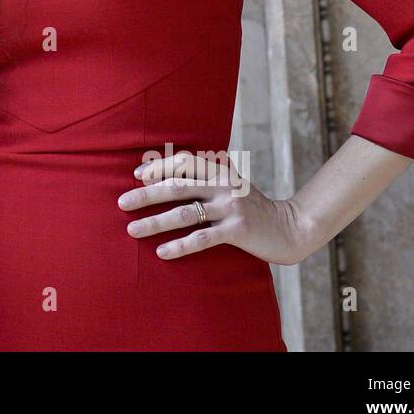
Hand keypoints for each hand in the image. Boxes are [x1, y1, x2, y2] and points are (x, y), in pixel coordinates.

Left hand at [117, 150, 311, 266]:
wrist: (291, 228)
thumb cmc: (253, 208)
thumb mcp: (232, 185)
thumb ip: (208, 178)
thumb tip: (169, 175)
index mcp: (221, 170)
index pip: (184, 162)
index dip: (159, 166)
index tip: (138, 175)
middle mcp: (225, 184)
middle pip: (177, 186)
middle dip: (146, 194)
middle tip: (122, 203)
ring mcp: (232, 207)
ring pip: (185, 212)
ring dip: (155, 222)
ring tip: (132, 230)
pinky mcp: (238, 230)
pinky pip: (202, 238)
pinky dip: (179, 245)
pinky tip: (162, 252)